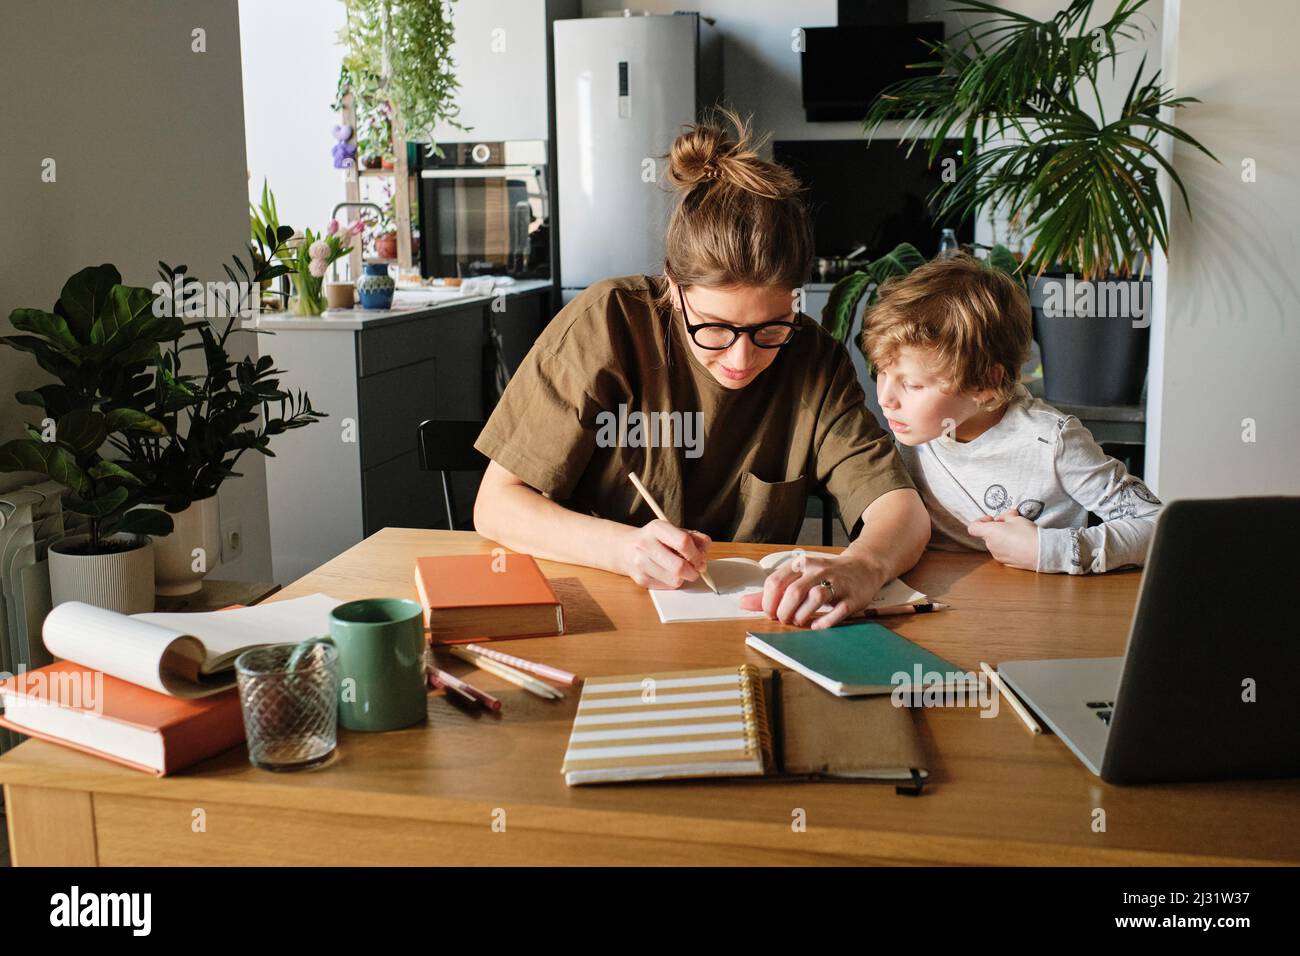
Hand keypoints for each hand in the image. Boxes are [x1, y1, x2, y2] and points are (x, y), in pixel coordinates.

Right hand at [619, 520, 710, 588]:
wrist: (626, 548)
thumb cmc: (656, 539)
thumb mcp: (674, 531)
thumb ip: (694, 538)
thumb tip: (704, 552)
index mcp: (656, 528)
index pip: (683, 542)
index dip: (696, 554)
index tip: (700, 558)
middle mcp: (645, 544)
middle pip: (679, 566)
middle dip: (694, 571)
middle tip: (696, 569)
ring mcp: (640, 563)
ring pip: (675, 580)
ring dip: (684, 578)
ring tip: (681, 570)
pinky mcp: (640, 579)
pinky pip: (667, 587)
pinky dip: (673, 582)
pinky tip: (668, 573)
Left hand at [738, 551, 886, 629]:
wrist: (863, 567)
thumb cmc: (825, 574)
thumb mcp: (798, 577)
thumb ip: (772, 592)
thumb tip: (743, 603)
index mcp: (800, 564)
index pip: (775, 581)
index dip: (767, 602)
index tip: (770, 613)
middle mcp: (818, 570)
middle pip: (793, 592)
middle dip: (784, 612)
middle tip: (784, 620)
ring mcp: (837, 582)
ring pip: (815, 598)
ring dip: (802, 615)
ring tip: (800, 621)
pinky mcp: (852, 597)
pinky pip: (837, 611)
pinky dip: (824, 622)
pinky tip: (816, 626)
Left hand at [967, 509, 1038, 569]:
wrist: (1041, 552)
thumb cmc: (1027, 533)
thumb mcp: (1017, 518)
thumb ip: (1008, 516)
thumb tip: (1006, 516)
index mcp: (990, 533)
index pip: (973, 528)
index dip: (980, 521)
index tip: (992, 519)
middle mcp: (990, 546)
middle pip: (987, 535)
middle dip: (996, 528)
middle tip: (1010, 524)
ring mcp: (997, 556)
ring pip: (995, 544)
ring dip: (1002, 538)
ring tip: (1018, 534)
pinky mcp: (1005, 563)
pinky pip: (1003, 552)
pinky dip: (1008, 547)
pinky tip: (1020, 545)